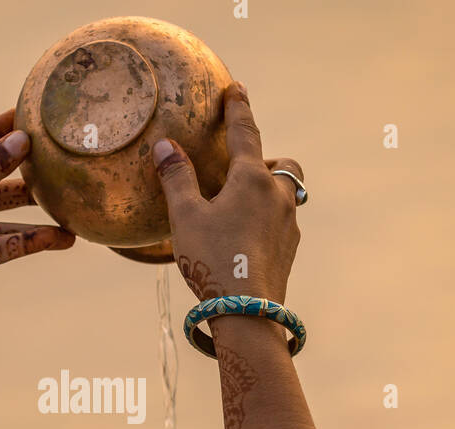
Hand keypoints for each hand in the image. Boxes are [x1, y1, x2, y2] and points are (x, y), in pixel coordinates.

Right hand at [152, 83, 303, 306]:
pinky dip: (266, 220)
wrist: (246, 313)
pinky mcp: (289, 250)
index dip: (238, 108)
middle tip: (243, 169)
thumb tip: (165, 146)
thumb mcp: (186, 217)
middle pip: (282, 165)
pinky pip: (281, 223)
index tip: (236, 89)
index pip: (246, 132)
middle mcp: (278, 196)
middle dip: (267, 159)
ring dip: (267, 192)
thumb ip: (177, 178)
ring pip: (285, 195)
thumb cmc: (213, 260)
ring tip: (240, 208)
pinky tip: (244, 239)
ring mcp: (288, 225)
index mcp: (252, 180)